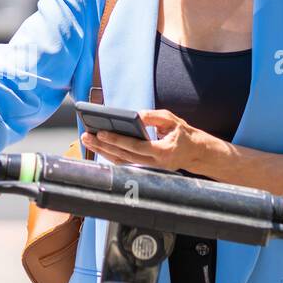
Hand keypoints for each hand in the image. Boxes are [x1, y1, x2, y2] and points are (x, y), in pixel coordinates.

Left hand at [79, 108, 215, 172]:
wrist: (196, 153)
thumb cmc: (184, 135)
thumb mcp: (173, 120)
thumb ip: (155, 117)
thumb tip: (137, 115)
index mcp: (162, 151)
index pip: (135, 146)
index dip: (117, 140)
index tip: (101, 133)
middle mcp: (154, 162)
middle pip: (123, 155)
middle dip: (103, 146)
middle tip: (87, 136)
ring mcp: (148, 167)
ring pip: (121, 161)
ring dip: (103, 151)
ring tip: (88, 140)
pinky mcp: (144, 167)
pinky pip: (124, 162)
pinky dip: (110, 154)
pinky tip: (99, 147)